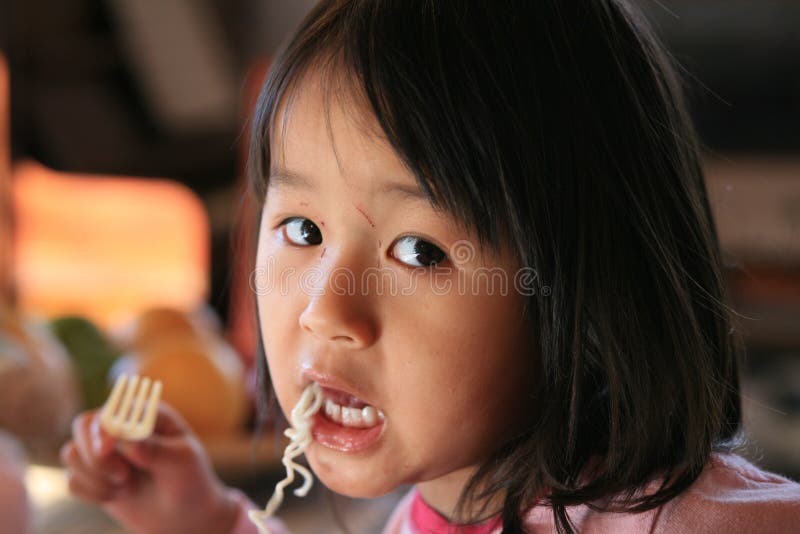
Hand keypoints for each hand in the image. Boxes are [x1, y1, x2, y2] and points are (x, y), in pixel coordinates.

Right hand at [60, 403, 240, 533]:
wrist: (183, 513)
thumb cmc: (189, 479)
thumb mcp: (182, 461)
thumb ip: (157, 450)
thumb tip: (130, 442)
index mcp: (146, 413)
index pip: (115, 407)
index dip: (106, 426)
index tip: (109, 449)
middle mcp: (121, 425)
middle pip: (83, 424)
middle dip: (94, 454)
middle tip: (122, 475)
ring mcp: (105, 449)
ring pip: (71, 453)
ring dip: (95, 476)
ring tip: (126, 486)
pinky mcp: (93, 474)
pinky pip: (71, 480)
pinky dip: (91, 492)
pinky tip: (117, 496)